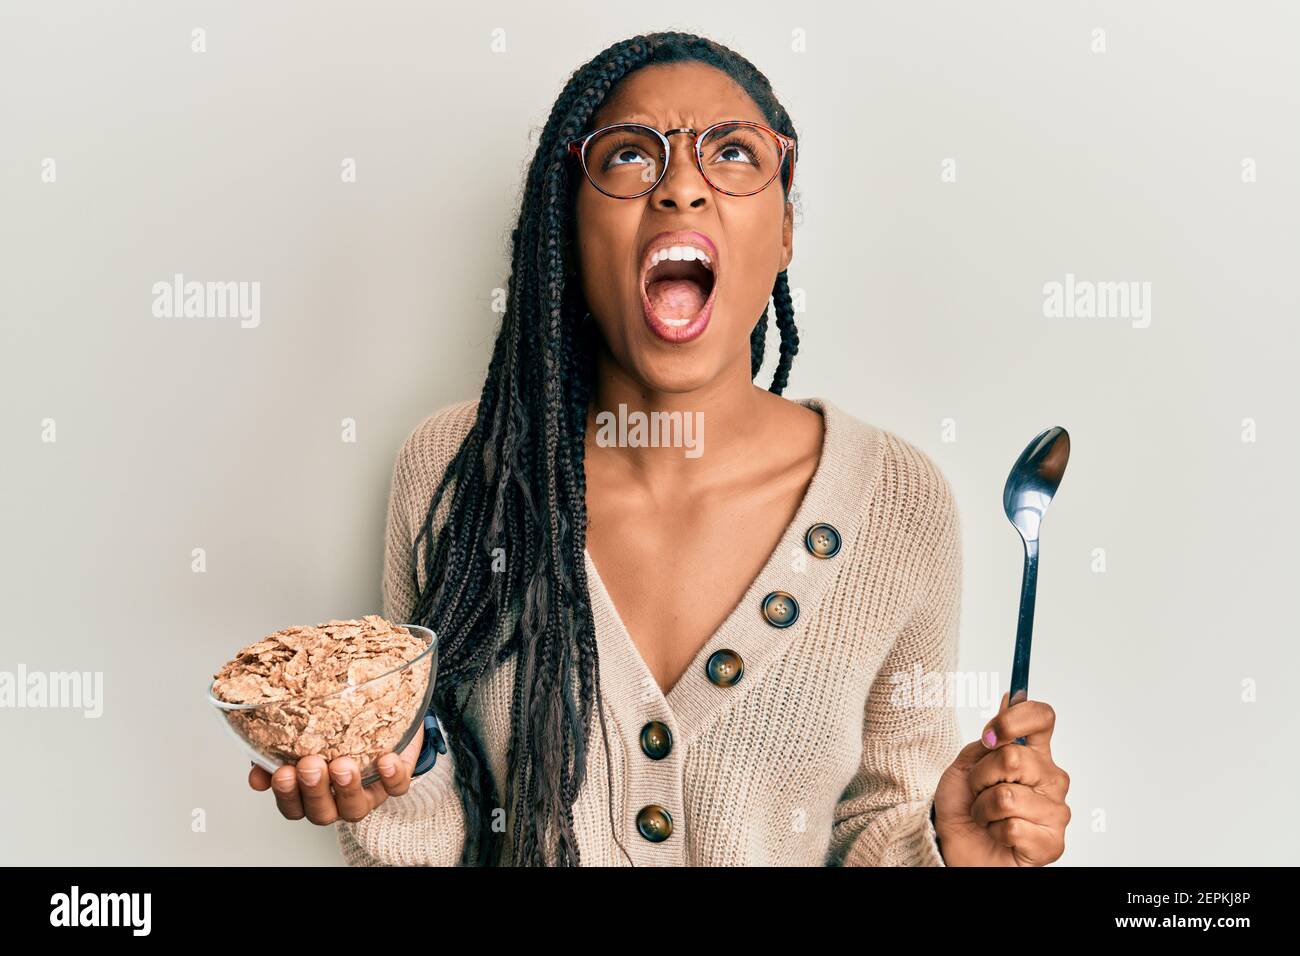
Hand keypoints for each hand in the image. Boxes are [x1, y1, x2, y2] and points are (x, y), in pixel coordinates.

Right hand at [248, 722, 423, 823]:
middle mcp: (336, 799)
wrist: (381, 713)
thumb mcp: (301, 732)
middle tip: (311, 766)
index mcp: (310, 792)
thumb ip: (275, 749)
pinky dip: (390, 777)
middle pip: (321, 813)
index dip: (286, 795)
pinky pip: (395, 787)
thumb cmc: (336, 728)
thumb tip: (255, 770)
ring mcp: (366, 792)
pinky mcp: (395, 780)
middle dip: (314, 791)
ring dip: (347, 788)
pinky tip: (385, 760)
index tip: (282, 772)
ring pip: (355, 808)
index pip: (292, 807)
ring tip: (343, 765)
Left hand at [932, 691, 1069, 864]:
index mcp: (1033, 754)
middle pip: (1014, 758)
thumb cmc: (964, 808)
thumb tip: (1011, 696)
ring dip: (983, 807)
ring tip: (987, 816)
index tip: (989, 735)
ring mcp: (1056, 810)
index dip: (1014, 719)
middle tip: (978, 791)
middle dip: (981, 776)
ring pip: (1007, 795)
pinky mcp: (1053, 842)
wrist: (957, 848)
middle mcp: (1051, 778)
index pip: (1042, 717)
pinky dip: (993, 831)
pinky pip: (1013, 826)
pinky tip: (998, 836)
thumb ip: (991, 736)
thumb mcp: (966, 765)